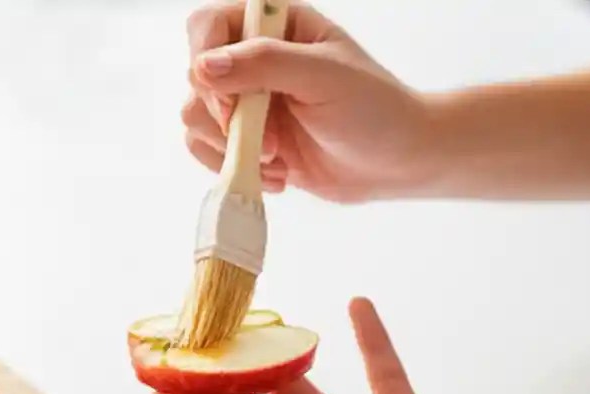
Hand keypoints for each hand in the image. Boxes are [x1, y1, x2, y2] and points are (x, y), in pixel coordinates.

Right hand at [184, 1, 435, 201]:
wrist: (394, 163)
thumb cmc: (373, 109)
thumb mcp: (324, 76)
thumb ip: (264, 63)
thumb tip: (203, 67)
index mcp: (275, 24)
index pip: (209, 24)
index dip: (207, 58)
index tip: (234, 99)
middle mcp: (253, 57)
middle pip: (195, 74)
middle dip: (225, 115)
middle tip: (269, 140)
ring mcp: (246, 99)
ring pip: (195, 115)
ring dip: (230, 145)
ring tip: (277, 157)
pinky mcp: (244, 138)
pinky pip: (205, 148)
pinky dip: (234, 167)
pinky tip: (276, 173)